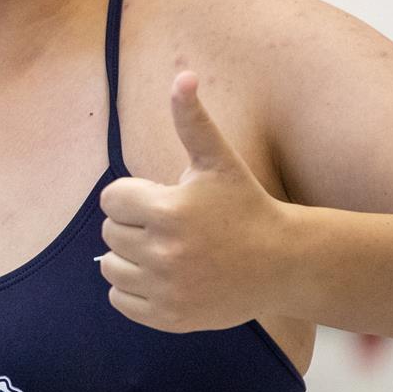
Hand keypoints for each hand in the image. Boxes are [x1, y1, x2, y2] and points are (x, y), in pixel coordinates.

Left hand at [97, 71, 292, 332]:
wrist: (282, 262)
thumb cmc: (245, 205)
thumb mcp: (218, 161)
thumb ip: (192, 120)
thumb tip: (183, 74)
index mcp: (168, 211)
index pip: (111, 200)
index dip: (133, 196)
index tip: (162, 199)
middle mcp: (163, 252)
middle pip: (110, 233)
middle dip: (134, 225)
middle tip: (168, 225)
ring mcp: (165, 289)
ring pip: (110, 267)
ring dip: (128, 257)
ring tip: (163, 249)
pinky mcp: (169, 316)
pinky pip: (121, 300)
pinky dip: (132, 289)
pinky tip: (161, 275)